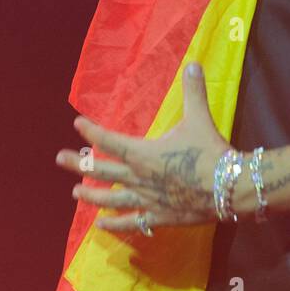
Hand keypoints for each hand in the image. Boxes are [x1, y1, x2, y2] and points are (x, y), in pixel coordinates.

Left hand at [54, 62, 232, 234]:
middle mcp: (137, 177)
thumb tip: (194, 64)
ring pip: (111, 199)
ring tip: (74, 192)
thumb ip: (193, 92)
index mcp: (142, 152)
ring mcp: (146, 200)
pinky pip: (132, 222)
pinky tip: (101, 226)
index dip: (91, 131)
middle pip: (100, 171)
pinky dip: (115, 224)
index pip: (109, 141)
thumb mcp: (199, 118)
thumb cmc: (209, 151)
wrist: (228, 188)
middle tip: (60, 158)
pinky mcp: (158, 217)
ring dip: (91, 196)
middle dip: (78, 163)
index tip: (78, 124)